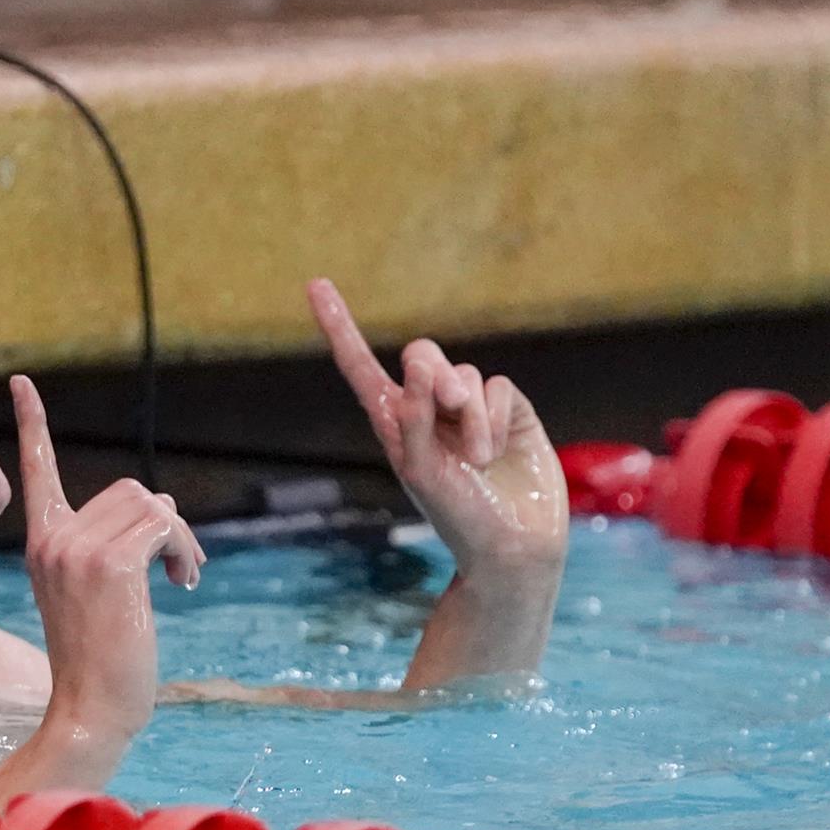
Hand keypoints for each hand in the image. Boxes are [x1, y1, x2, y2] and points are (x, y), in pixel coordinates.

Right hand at [13, 374, 204, 741]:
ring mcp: (77, 548)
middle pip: (128, 490)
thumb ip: (112, 544)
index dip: (32, 424)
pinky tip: (183, 582)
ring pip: (152, 506)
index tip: (22, 382)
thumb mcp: (95, 593)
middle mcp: (52, 537)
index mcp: (41, 542)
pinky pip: (164, 525)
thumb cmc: (99, 661)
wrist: (91, 708)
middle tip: (179, 567)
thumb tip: (162, 505)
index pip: (37, 470)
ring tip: (182, 578)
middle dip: (163, 523)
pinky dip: (184, 549)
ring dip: (180, 539)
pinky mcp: (110, 562)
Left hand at [309, 278, 566, 574]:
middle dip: (435, 374)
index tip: (315, 284)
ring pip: (466, 375)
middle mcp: (429, 410)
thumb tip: (416, 362)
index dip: (340, 326)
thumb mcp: (422, 470)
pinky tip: (498, 450)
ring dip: (472, 416)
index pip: (359, 367)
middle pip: (423, 354)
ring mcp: (471, 409)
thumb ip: (415, 416)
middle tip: (450, 404)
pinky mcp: (510, 411)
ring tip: (477, 458)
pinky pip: (500, 386)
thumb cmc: (457, 516)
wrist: (513, 544)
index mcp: (394, 424)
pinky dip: (496, 417)